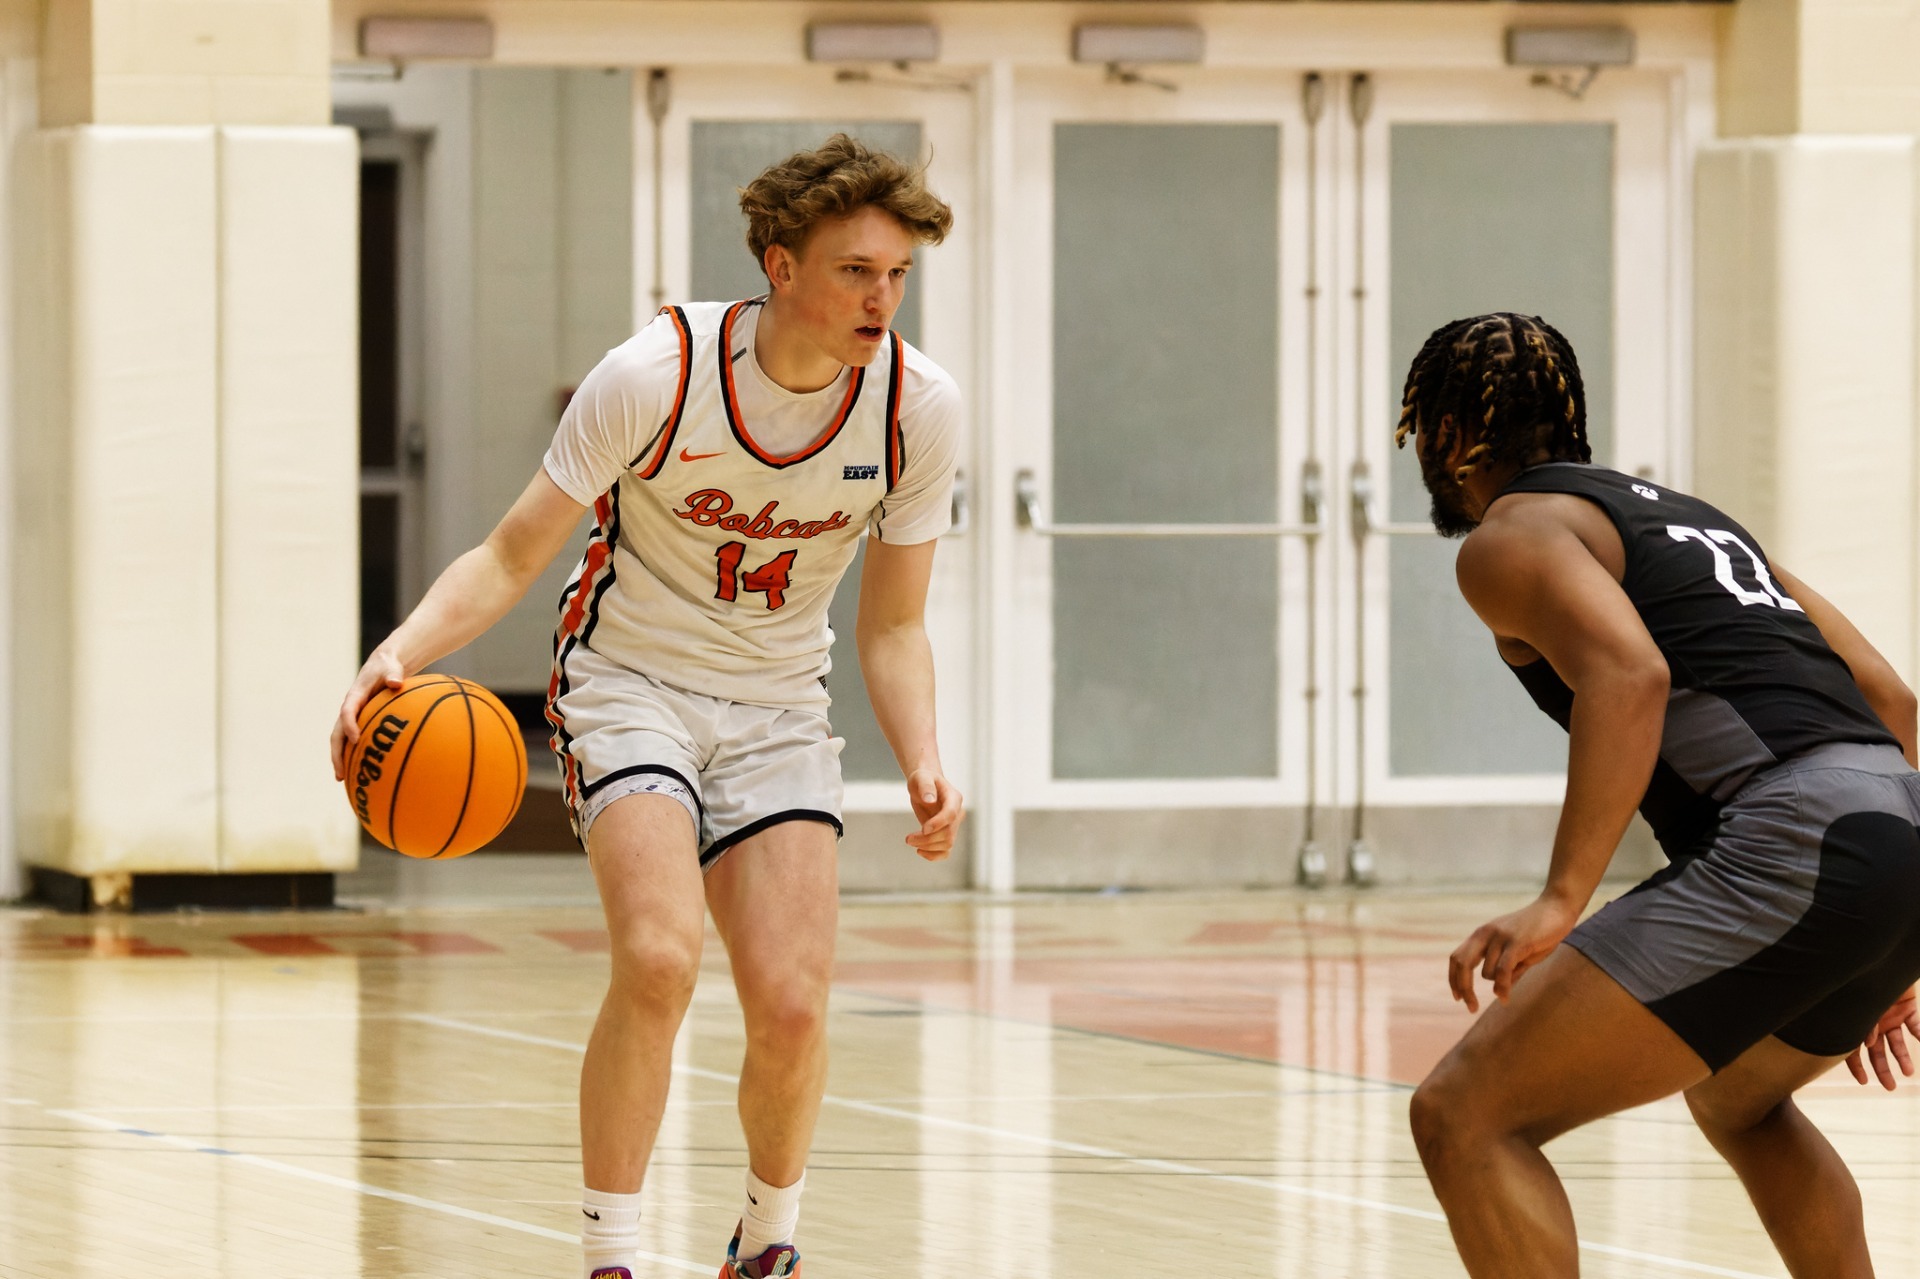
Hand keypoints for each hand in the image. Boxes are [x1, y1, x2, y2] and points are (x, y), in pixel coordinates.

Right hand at [331, 649, 407, 780]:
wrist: (381, 666)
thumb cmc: (388, 668)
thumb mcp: (391, 668)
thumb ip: (393, 674)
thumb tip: (396, 682)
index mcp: (355, 695)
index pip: (347, 711)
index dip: (349, 724)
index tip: (356, 739)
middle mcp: (349, 708)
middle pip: (337, 732)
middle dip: (337, 752)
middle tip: (340, 771)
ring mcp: (352, 717)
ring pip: (340, 739)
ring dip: (339, 758)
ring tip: (341, 778)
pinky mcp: (357, 722)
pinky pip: (350, 740)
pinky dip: (350, 754)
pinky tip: (355, 771)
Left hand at [904, 767, 963, 861]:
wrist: (924, 785)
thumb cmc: (922, 779)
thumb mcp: (921, 777)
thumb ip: (926, 786)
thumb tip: (930, 799)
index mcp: (954, 798)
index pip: (950, 814)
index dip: (938, 823)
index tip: (923, 829)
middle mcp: (957, 813)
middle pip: (948, 833)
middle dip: (927, 839)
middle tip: (908, 839)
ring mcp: (953, 825)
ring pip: (947, 844)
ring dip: (927, 847)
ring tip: (910, 840)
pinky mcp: (946, 833)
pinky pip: (945, 851)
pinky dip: (934, 855)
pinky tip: (919, 851)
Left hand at [1449, 894, 1579, 1012]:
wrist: (1557, 908)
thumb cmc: (1540, 931)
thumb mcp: (1519, 953)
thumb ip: (1508, 971)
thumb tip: (1498, 993)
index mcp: (1482, 934)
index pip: (1457, 957)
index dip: (1453, 979)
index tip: (1458, 998)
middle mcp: (1486, 933)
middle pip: (1461, 963)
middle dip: (1463, 988)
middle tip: (1471, 1008)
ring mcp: (1500, 937)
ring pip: (1488, 972)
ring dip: (1500, 984)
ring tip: (1522, 968)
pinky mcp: (1516, 942)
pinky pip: (1502, 971)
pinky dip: (1502, 988)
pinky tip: (1505, 999)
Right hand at [1847, 987, 1919, 1089]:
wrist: (1884, 956)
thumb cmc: (1861, 979)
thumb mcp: (1858, 1004)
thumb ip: (1862, 1024)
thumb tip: (1867, 1045)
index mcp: (1854, 1022)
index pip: (1852, 1049)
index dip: (1857, 1066)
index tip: (1865, 1082)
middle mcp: (1872, 1022)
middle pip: (1877, 1050)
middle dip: (1883, 1069)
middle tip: (1890, 1087)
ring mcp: (1890, 1016)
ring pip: (1897, 1042)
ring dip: (1903, 1058)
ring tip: (1909, 1073)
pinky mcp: (1907, 1009)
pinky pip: (1916, 1026)